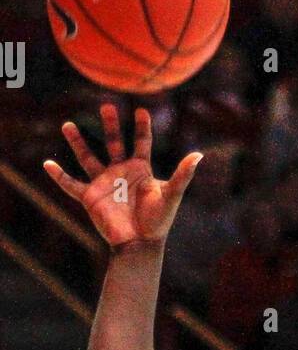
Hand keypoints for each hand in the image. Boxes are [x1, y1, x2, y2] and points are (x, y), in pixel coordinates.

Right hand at [43, 104, 200, 248]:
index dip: (142, 127)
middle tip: (107, 105)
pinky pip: (71, 185)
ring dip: (77, 142)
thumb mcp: (171, 195)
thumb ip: (182, 174)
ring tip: (67, 125)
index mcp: (140, 170)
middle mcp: (120, 172)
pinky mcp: (90, 197)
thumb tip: (199, 155)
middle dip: (110, 125)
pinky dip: (58, 176)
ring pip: (88, 158)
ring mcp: (104, 183)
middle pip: (114, 143)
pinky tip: (47, 164)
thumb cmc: (158, 221)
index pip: (141, 143)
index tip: (141, 110)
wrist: (140, 243)